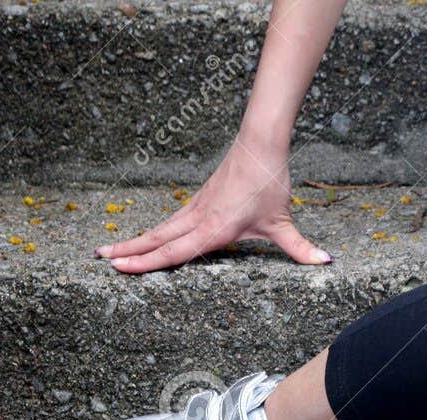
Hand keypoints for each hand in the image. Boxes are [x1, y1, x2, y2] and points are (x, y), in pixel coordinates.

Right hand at [96, 140, 331, 273]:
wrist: (260, 144)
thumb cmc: (270, 183)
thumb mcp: (285, 222)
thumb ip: (302, 248)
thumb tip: (325, 262)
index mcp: (214, 228)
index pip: (175, 252)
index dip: (147, 262)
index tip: (120, 268)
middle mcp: (199, 218)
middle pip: (158, 240)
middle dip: (129, 252)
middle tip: (100, 261)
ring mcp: (196, 208)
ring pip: (160, 229)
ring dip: (136, 241)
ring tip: (109, 251)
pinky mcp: (199, 200)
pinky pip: (171, 221)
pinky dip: (155, 232)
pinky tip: (146, 238)